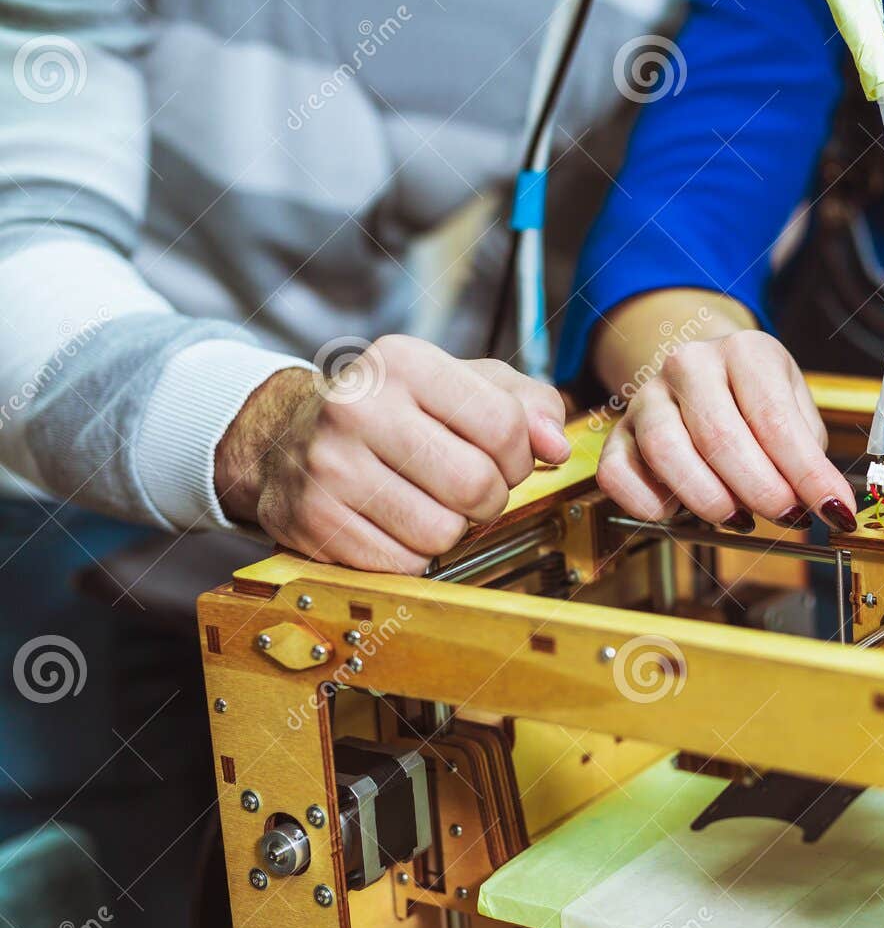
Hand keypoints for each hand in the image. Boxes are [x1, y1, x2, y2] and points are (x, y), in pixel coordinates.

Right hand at [216, 335, 569, 573]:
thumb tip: (556, 445)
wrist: (283, 438)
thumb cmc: (391, 412)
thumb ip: (527, 405)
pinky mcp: (313, 519)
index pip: (504, 425)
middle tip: (467, 489)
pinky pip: (403, 564)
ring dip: (449, 530)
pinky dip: (412, 556)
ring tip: (425, 503)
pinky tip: (392, 524)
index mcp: (403, 362)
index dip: (519, 457)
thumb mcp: (460, 384)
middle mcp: (358, 407)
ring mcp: (329, 466)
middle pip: (475, 484)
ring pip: (442, 533)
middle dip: (488, 499)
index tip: (504, 461)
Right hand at [597, 330, 857, 532]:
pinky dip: (647, 504)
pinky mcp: (618, 433)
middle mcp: (689, 365)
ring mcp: (647, 398)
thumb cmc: (756, 396)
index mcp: (743, 351)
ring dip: (708, 499)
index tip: (833, 510)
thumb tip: (827, 504)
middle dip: (760, 489)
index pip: (775, 420)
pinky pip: (617, 473)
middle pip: (720, 436)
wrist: (703, 370)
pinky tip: (678, 512)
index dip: (807, 474)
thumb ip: (808, 452)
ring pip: (667, 452)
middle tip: (786, 515)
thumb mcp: (794, 407)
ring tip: (740, 517)